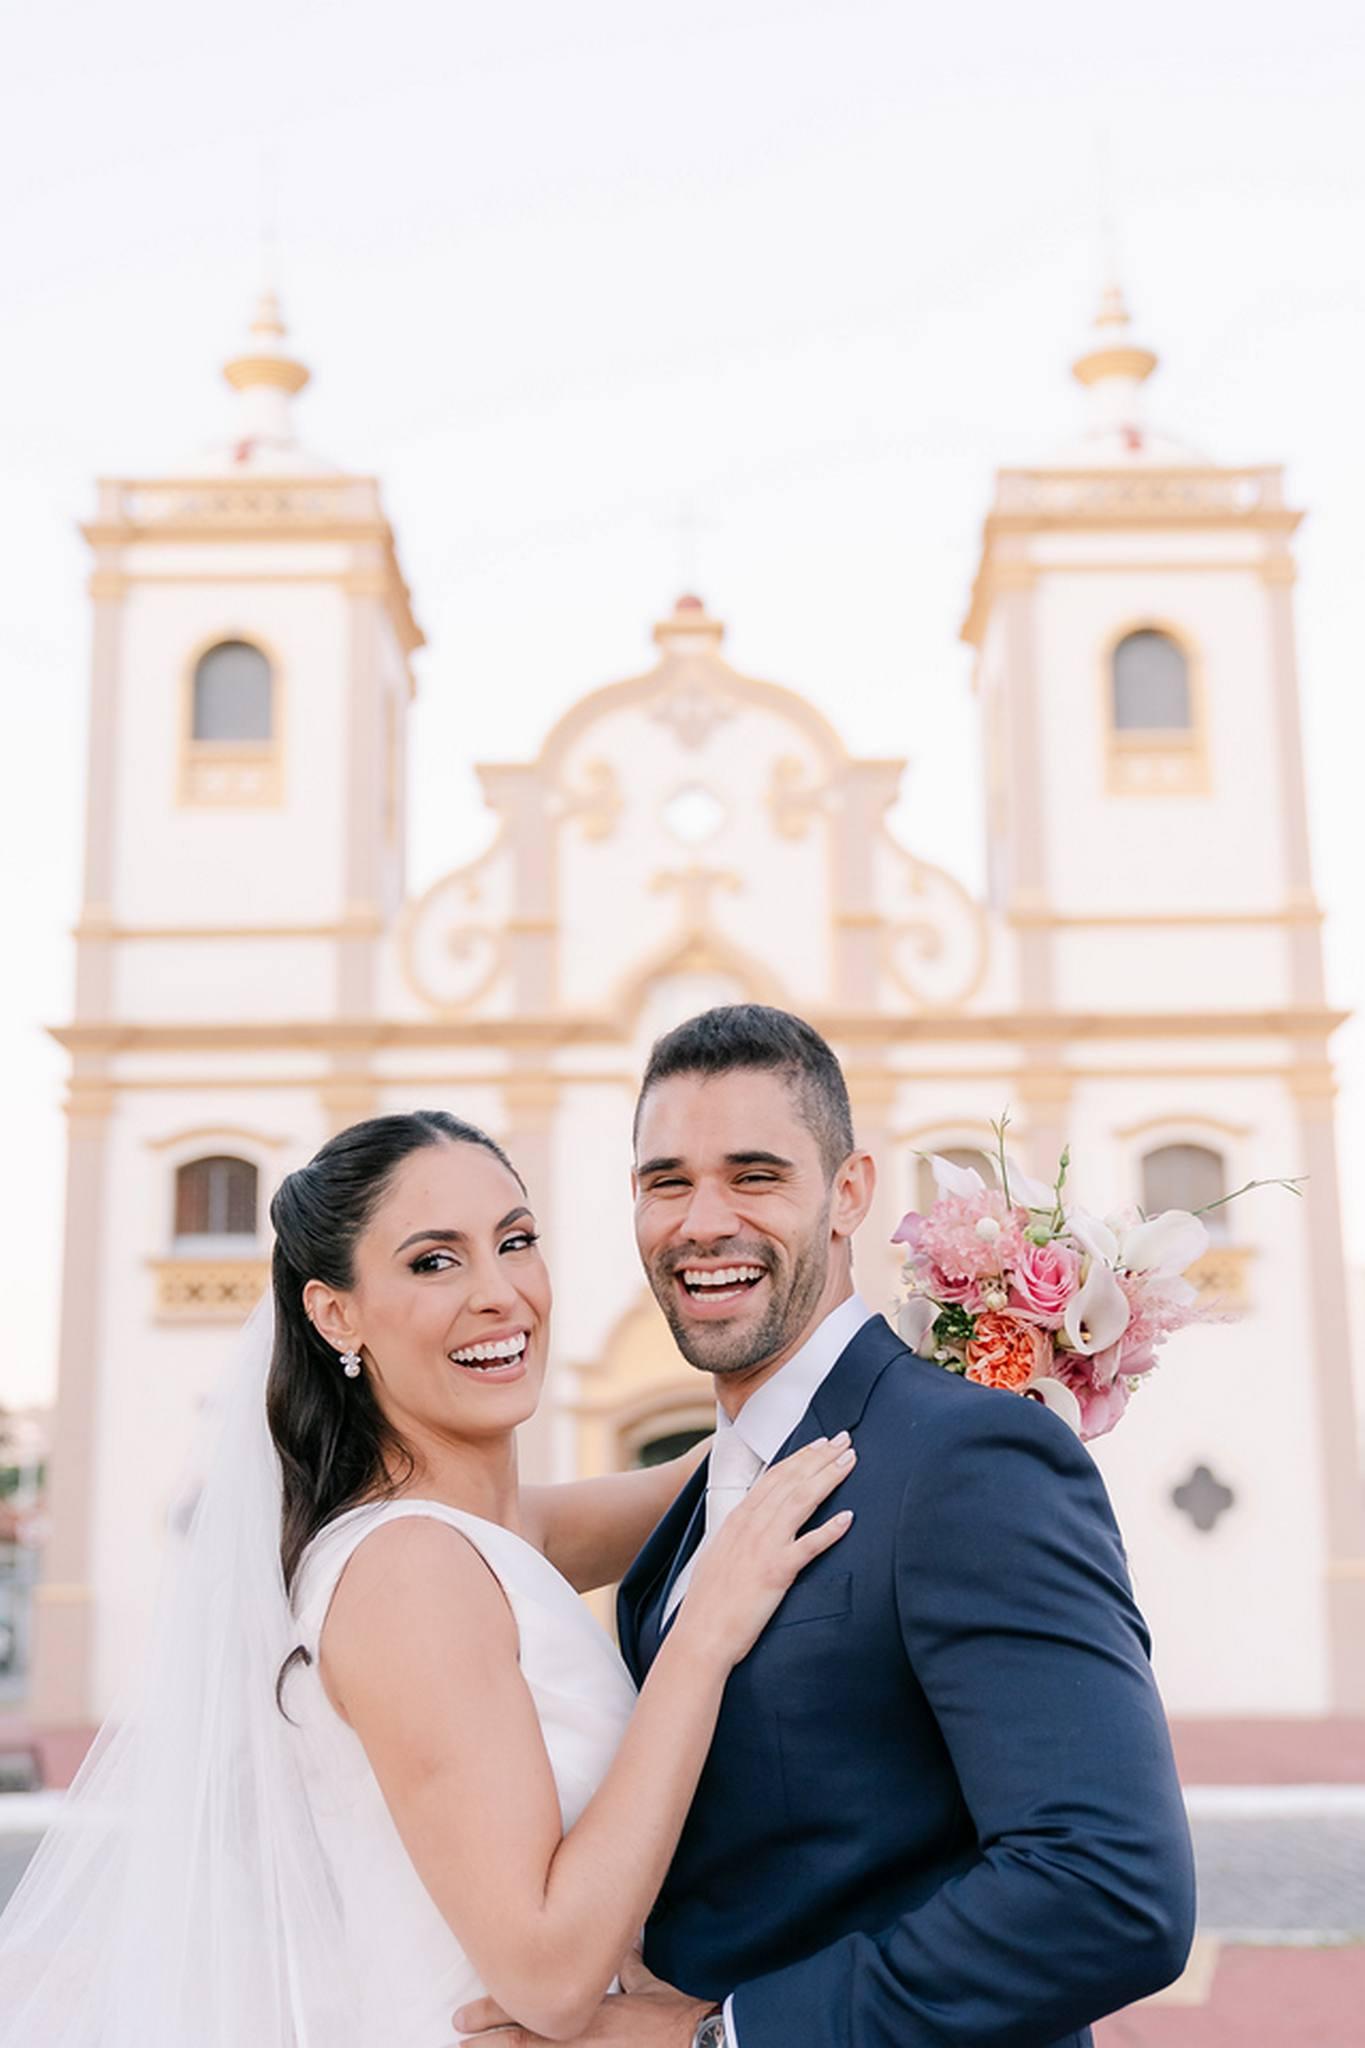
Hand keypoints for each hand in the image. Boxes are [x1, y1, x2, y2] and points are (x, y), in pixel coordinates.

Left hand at [454, 1952, 712, 2042]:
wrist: (696, 2042)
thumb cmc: (671, 2014)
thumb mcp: (646, 1984)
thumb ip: (627, 1968)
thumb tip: (622, 1950)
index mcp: (586, 2008)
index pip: (529, 2008)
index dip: (494, 2011)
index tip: (464, 2015)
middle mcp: (579, 2037)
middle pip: (522, 2040)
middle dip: (487, 2039)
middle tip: (457, 2037)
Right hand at [674, 1432, 855, 1668]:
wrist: (699, 1635)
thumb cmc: (709, 1601)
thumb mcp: (720, 1554)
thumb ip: (739, 1533)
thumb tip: (753, 1521)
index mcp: (738, 1519)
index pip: (774, 1477)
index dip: (800, 1457)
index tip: (820, 1443)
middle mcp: (751, 1526)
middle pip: (791, 1481)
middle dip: (820, 1457)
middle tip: (844, 1439)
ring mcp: (763, 1547)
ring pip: (801, 1502)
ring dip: (828, 1478)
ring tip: (850, 1461)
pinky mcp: (775, 1572)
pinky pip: (808, 1547)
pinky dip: (829, 1530)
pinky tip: (849, 1518)